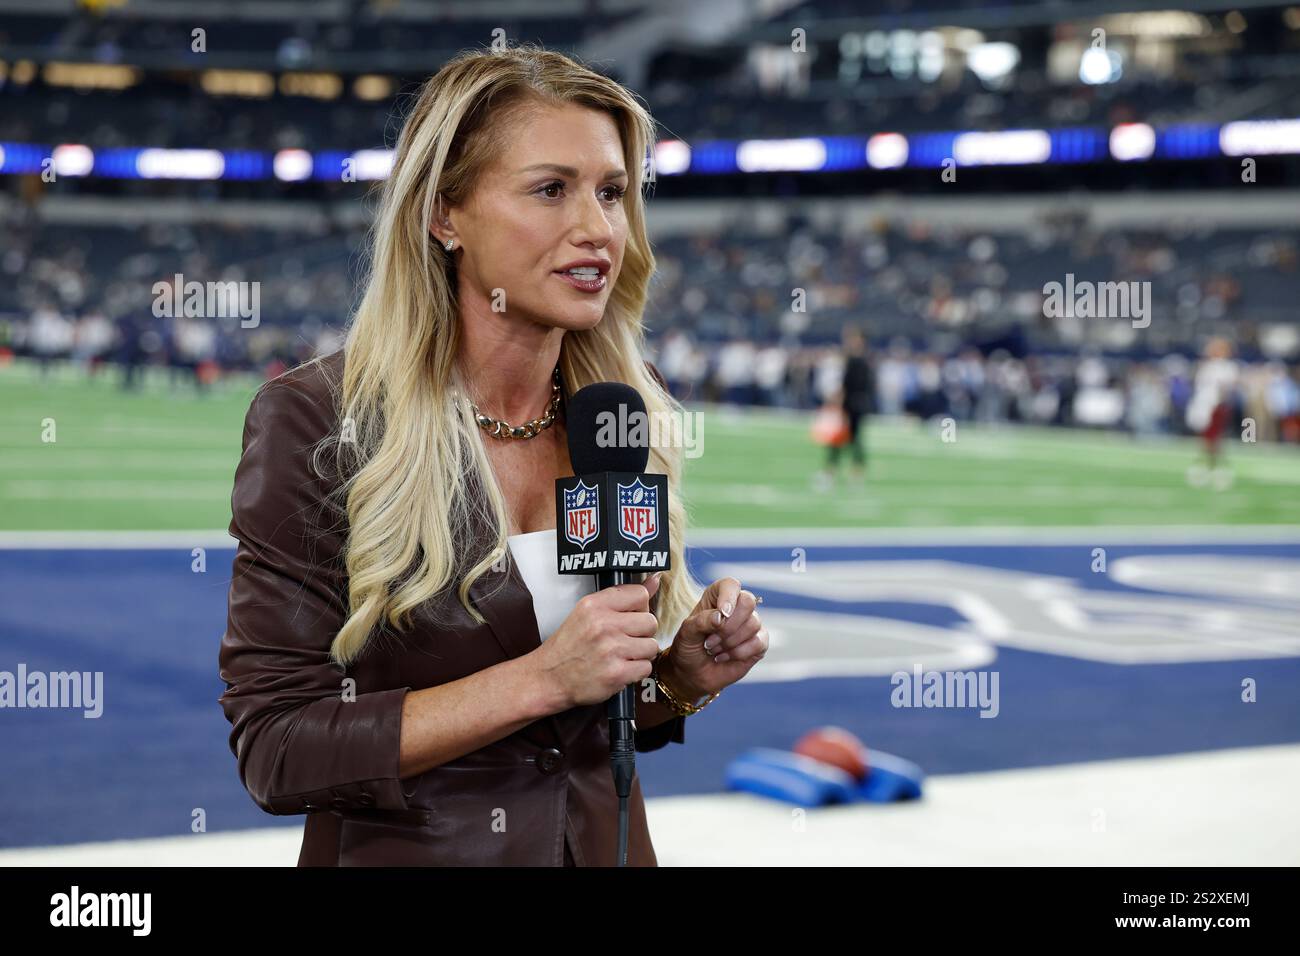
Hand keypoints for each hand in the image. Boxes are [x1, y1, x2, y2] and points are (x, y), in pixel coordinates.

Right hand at [531, 573, 662, 708]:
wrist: (549, 678)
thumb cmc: (569, 645)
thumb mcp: (588, 612)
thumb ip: (623, 596)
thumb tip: (656, 580)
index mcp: (595, 605)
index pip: (640, 595)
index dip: (640, 608)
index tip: (629, 617)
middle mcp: (603, 624)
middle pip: (651, 622)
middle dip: (642, 633)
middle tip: (625, 639)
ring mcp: (610, 650)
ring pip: (652, 646)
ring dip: (641, 653)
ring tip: (622, 655)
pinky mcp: (616, 674)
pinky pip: (646, 668)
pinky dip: (636, 671)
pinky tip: (620, 668)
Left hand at [661, 577, 766, 698]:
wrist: (692, 673)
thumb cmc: (688, 648)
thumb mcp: (686, 633)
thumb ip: (701, 621)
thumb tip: (721, 616)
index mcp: (717, 596)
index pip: (731, 585)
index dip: (728, 597)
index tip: (721, 613)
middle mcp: (736, 607)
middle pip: (748, 602)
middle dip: (729, 625)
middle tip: (710, 640)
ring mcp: (750, 625)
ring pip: (753, 624)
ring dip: (729, 642)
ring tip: (713, 650)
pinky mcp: (759, 643)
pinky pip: (759, 642)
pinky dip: (739, 652)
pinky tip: (725, 657)